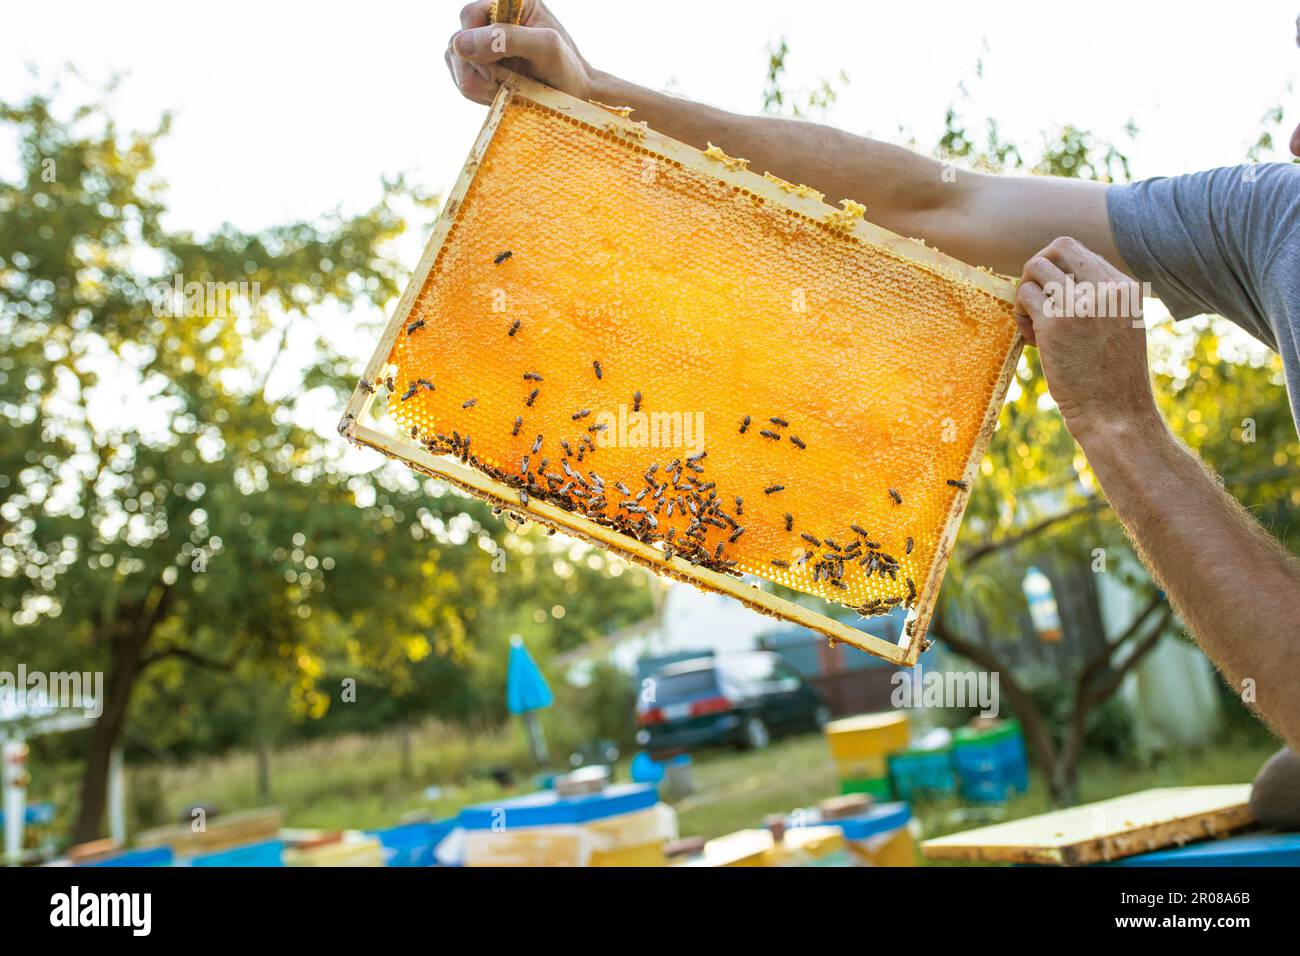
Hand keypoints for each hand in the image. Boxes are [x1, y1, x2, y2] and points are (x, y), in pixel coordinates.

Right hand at [445, 1, 595, 104]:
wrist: (574, 95)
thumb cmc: (567, 67)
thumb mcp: (545, 48)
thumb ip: (507, 39)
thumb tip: (460, 43)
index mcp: (509, 3)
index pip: (470, 14)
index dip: (475, 42)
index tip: (495, 68)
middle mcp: (492, 19)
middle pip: (456, 39)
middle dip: (477, 68)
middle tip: (502, 81)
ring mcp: (482, 44)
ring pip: (453, 61)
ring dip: (478, 83)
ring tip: (506, 88)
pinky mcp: (479, 66)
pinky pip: (462, 79)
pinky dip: (480, 92)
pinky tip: (501, 92)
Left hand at [1013, 236, 1158, 439]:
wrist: (1116, 414)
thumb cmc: (1112, 379)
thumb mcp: (1121, 327)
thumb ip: (1100, 300)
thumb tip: (1056, 280)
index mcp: (1126, 288)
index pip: (1080, 252)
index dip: (1058, 273)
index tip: (1055, 301)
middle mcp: (1107, 289)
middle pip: (1059, 247)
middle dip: (1038, 269)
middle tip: (1035, 301)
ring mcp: (1082, 303)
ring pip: (1036, 268)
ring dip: (1025, 292)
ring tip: (1032, 323)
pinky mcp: (1057, 322)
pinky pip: (1024, 296)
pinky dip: (1020, 314)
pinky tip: (1031, 339)